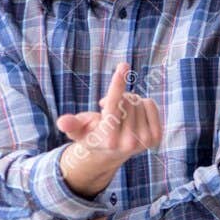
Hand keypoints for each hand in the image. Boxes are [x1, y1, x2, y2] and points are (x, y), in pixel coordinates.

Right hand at [57, 62, 162, 196]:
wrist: (111, 154)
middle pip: (127, 99)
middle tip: (110, 110)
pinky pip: (151, 104)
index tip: (123, 65)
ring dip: (129, 102)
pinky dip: (142, 105)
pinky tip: (134, 117)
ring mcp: (144, 141)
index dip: (117, 83)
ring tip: (121, 115)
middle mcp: (128, 142)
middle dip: (118, 97)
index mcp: (108, 138)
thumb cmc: (92, 135)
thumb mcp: (77, 130)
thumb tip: (63, 122)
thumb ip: (71, 124)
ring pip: (139, 101)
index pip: (114, 105)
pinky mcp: (156, 138)